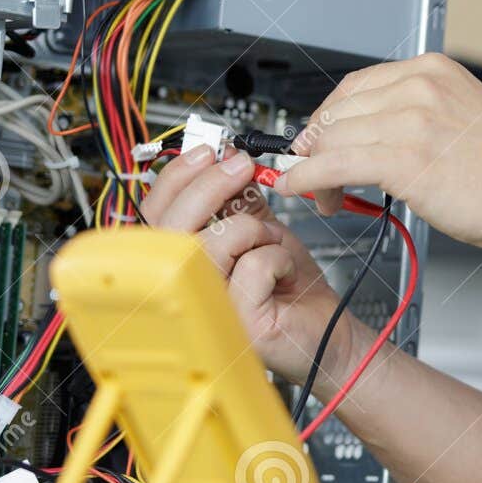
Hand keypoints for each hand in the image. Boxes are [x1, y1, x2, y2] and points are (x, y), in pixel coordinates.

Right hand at [140, 146, 358, 385]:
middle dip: (208, 187)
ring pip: (210, 244)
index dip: (175, 179)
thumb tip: (223, 158)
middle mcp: (183, 289)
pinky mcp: (237, 323)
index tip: (208, 151)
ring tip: (271, 241)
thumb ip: (236, 201)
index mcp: (180, 264)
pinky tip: (283, 274)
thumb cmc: (289, 288)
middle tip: (241, 167)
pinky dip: (277, 258)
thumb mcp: (259, 231)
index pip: (153, 216)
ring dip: (251, 229)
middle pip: (168, 228)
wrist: (328, 331)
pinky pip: (252, 268)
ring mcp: (206, 310)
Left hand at [277, 52, 481, 253]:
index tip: (318, 137)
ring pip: (331, 138)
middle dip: (316, 143)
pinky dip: (306, 179)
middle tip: (310, 169)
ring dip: (311, 168)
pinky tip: (299, 189)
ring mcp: (411, 120)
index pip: (357, 84)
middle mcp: (420, 86)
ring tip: (318, 193)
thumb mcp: (465, 115)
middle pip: (338, 109)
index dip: (329, 115)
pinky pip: (333, 165)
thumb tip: (371, 133)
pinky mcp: (404, 160)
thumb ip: (420, 113)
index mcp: (435, 70)